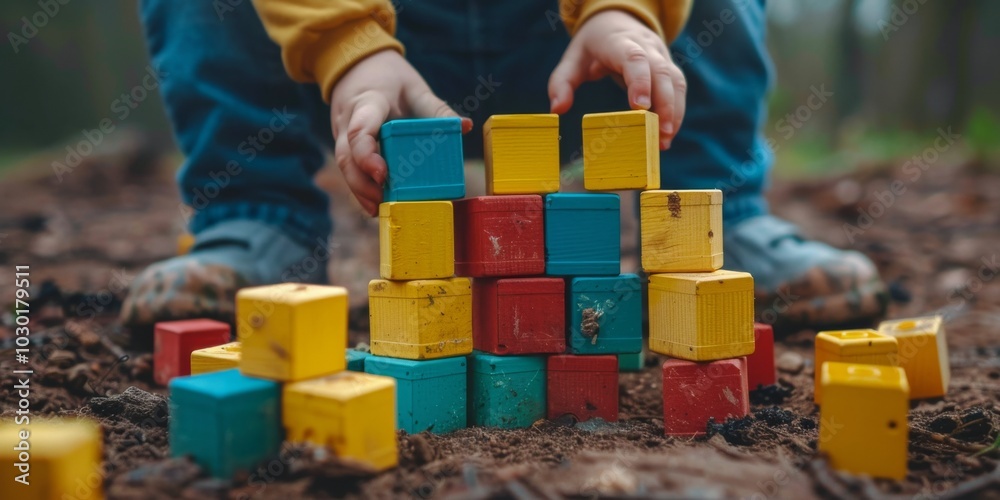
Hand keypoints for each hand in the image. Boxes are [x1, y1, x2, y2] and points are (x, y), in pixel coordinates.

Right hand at [330, 50, 472, 215]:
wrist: (354, 63)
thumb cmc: (389, 75)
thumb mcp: (414, 86)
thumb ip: (437, 108)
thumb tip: (466, 126)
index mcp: (366, 102)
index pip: (360, 130)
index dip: (367, 155)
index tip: (383, 175)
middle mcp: (347, 120)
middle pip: (346, 156)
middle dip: (362, 183)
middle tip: (382, 202)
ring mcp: (341, 133)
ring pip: (344, 165)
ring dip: (359, 190)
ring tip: (378, 210)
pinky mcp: (343, 143)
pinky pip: (348, 167)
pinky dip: (360, 186)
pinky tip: (374, 205)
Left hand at [549, 10, 685, 148]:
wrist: (617, 21)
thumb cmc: (593, 45)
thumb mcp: (572, 59)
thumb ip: (562, 82)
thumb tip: (557, 110)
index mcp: (620, 42)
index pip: (634, 59)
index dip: (640, 82)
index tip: (640, 108)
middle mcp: (646, 46)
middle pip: (661, 72)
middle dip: (665, 104)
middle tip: (660, 135)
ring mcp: (661, 56)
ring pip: (675, 81)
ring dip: (674, 112)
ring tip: (664, 141)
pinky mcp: (669, 67)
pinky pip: (678, 88)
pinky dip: (676, 111)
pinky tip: (667, 134)